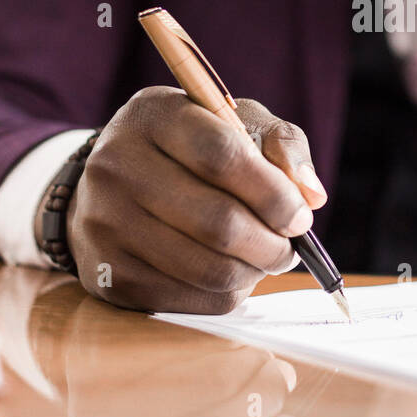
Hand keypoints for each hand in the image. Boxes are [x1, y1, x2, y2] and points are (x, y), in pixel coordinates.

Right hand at [64, 86, 327, 313]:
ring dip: (252, 273)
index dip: (272, 193)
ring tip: (263, 260)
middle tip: (289, 249)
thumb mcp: (238, 124)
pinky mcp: (107, 273)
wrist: (116, 182)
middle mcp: (117, 165)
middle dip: (270, 244)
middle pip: (216, 221)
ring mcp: (105, 222)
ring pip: (205, 268)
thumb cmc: (192, 148)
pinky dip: (223, 294)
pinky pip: (185, 301)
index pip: (221, 155)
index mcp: (155, 115)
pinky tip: (230, 274)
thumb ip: (282, 146)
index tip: (300, 216)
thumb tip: (311, 195)